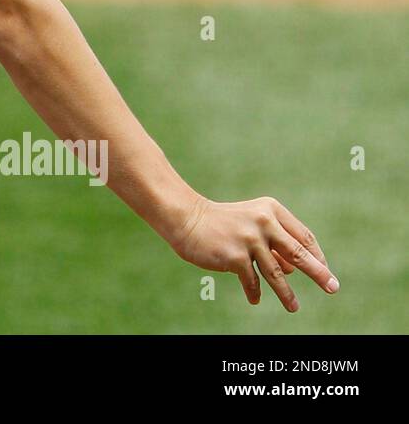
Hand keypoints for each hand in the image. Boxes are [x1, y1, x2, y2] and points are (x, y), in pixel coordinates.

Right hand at [168, 195, 338, 310]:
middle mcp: (263, 222)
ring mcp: (249, 239)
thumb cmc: (220, 222)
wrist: (185, 218)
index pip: (302, 236)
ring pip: (277, 273)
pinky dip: (254, 292)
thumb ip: (273, 242)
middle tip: (333, 287)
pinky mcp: (235, 256)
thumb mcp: (250, 224)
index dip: (316, 256)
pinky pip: (251, 280)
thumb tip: (293, 269)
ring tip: (293, 308)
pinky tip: (255, 299)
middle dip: (318, 273)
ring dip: (286, 293)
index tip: (325, 270)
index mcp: (271, 210)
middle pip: (298, 253)